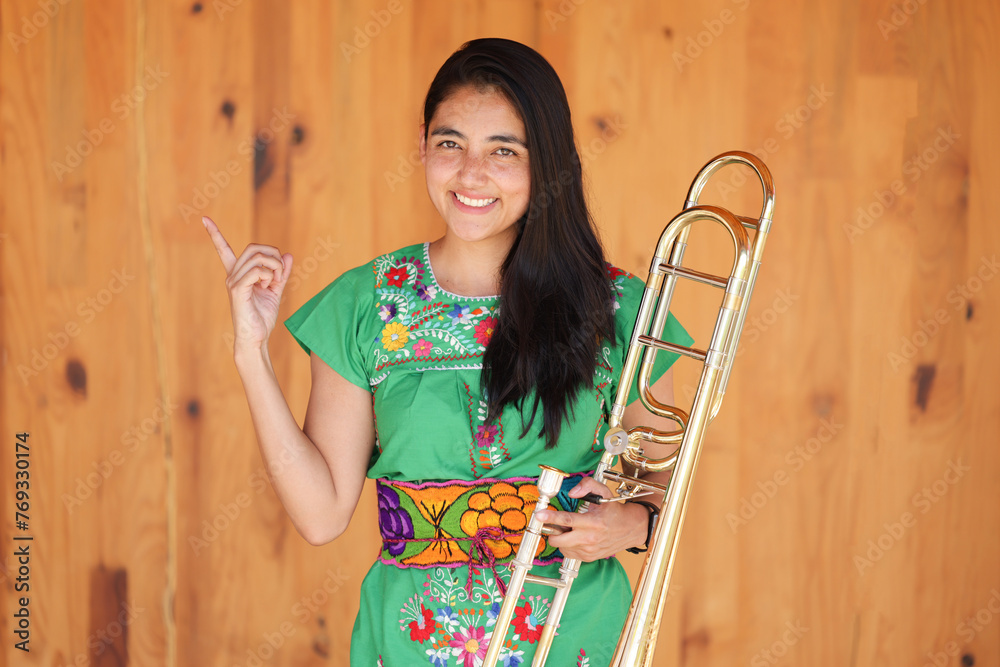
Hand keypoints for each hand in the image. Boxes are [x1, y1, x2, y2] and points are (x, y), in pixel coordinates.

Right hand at [202, 215, 292, 355]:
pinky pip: (257, 270)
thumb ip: (281, 273)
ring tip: (275, 282)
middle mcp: (233, 275)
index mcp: (239, 274)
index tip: (204, 218)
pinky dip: (269, 275)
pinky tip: (268, 286)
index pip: (224, 249)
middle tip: (279, 274)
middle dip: (273, 255)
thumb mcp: (276, 290)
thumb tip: (287, 255)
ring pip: (257, 257)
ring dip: (275, 266)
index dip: (214, 234)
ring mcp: (233, 281)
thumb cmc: (263, 317)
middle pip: (254, 248)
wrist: (257, 338)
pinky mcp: (237, 289)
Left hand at [533, 477, 647, 561]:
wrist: (630, 528)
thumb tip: (572, 492)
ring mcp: (589, 551)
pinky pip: (568, 553)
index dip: (551, 517)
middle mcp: (590, 538)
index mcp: (593, 522)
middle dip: (551, 531)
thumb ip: (587, 486)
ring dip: (560, 538)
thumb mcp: (603, 491)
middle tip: (554, 523)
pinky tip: (575, 537)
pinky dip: (567, 545)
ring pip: (562, 547)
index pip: (567, 520)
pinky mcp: (588, 558)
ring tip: (570, 529)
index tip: (539, 515)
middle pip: (559, 539)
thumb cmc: (614, 510)